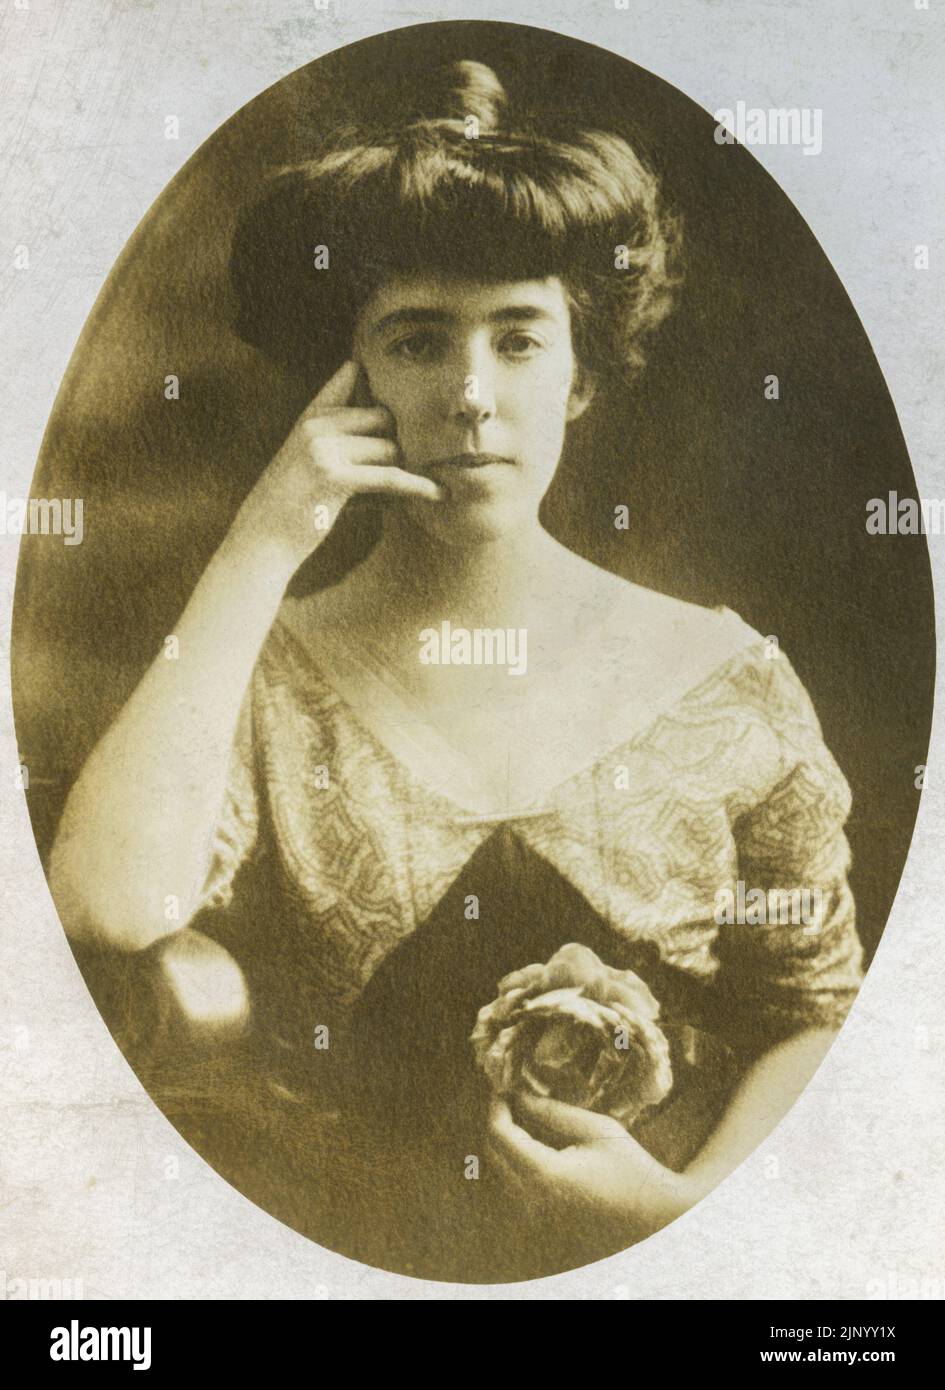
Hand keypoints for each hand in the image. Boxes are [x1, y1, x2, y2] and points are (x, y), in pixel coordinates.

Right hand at [230, 358, 443, 569]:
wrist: (260, 541)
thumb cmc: (288, 509)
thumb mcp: (305, 464)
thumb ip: (336, 441)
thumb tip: (388, 438)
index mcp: (308, 418)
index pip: (347, 377)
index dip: (376, 378)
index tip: (408, 380)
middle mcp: (315, 427)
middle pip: (382, 416)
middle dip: (400, 440)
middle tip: (418, 460)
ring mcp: (322, 450)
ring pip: (389, 447)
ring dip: (406, 468)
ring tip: (422, 484)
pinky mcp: (334, 478)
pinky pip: (390, 477)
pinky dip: (418, 487)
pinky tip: (439, 494)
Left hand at [487, 1093, 702, 1253]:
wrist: (655, 1217)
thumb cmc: (631, 1168)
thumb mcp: (595, 1129)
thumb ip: (553, 1112)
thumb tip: (520, 1096)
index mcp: (544, 1175)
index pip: (499, 1135)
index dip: (497, 1106)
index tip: (505, 1087)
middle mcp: (531, 1202)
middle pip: (494, 1155)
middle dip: (499, 1123)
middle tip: (513, 1099)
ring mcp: (535, 1219)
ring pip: (502, 1173)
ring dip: (507, 1145)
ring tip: (527, 1121)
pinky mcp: (543, 1226)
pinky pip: (516, 1190)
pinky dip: (519, 1166)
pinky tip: (539, 1150)